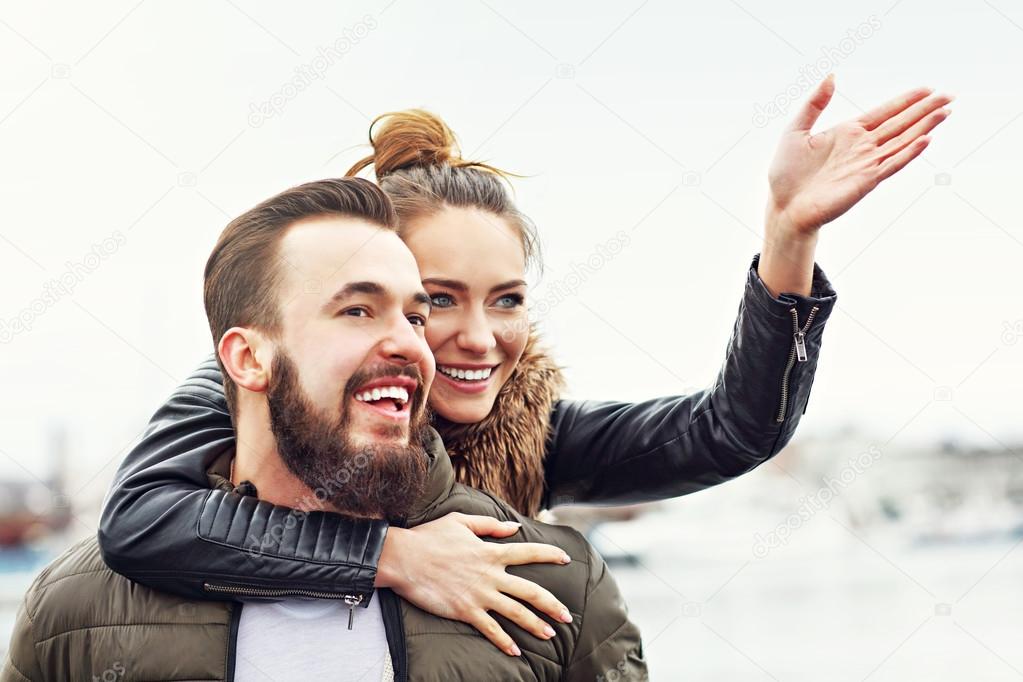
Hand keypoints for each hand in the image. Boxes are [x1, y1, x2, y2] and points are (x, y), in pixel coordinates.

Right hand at [376, 512, 572, 655]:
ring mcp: (479, 594)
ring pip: (516, 612)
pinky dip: (504, 641)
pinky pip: (490, 629)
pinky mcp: (465, 611)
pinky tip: (515, 651)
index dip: (550, 554)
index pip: (529, 552)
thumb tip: (514, 527)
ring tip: (550, 635)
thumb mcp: (461, 521)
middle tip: (567, 616)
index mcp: (491, 551)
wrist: (404, 558)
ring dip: (535, 625)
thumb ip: (490, 525)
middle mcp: (491, 575)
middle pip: (530, 591)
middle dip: (552, 605)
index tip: (566, 559)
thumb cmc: (429, 537)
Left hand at [767, 74, 952, 234]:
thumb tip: (831, 75)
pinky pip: (891, 164)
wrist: (784, 206)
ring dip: (924, 127)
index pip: (884, 113)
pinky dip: (908, 153)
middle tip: (950, 96)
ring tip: (945, 112)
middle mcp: (862, 147)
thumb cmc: (786, 173)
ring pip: (902, 142)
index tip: (927, 89)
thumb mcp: (796, 130)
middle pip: (900, 124)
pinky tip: (926, 140)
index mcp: (848, 133)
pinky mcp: (866, 181)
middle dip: (925, 110)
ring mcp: (866, 164)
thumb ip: (814, 103)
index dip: (906, 101)